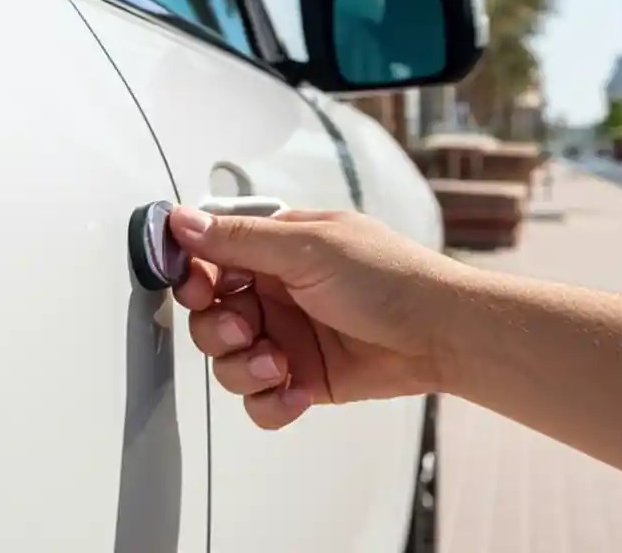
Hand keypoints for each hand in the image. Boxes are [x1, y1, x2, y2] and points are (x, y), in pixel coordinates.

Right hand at [168, 207, 470, 429]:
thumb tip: (179, 220)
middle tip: (244, 328)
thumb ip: (239, 239)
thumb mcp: (308, 248)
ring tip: (276, 365)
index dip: (193, 276)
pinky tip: (296, 392)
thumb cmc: (387, 277)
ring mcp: (287, 338)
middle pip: (208, 316)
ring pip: (227, 361)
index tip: (197, 288)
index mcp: (274, 249)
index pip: (210, 259)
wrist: (441, 333)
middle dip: (217, 328)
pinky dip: (270, 401)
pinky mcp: (301, 379)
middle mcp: (275, 293)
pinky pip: (259, 399)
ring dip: (242, 367)